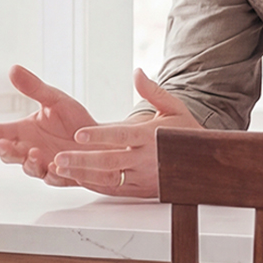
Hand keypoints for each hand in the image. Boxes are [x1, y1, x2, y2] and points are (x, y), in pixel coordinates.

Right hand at [0, 65, 98, 177]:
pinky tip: (54, 164)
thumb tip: (14, 69)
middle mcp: (31, 149)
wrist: (100, 139)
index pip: (3, 132)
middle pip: (10, 155)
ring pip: (30, 168)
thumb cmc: (75, 121)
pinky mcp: (62, 175)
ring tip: (33, 152)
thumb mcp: (54, 99)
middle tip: (2, 144)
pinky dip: (53, 172)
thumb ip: (34, 88)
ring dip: (29, 162)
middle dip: (5, 150)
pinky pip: (54, 177)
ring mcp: (44, 164)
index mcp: (25, 131)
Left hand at [43, 70, 202, 199]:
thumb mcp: (174, 108)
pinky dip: (94, 185)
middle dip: (82, 160)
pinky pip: (114, 189)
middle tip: (59, 157)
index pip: (122, 136)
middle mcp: (146, 158)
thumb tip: (137, 72)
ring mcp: (142, 177)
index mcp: (152, 136)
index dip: (100, 136)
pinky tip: (75, 179)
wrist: (204, 164)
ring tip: (59, 168)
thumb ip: (153, 91)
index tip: (79, 134)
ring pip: (109, 178)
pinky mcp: (140, 190)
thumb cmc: (186, 133)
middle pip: (110, 161)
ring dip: (83, 174)